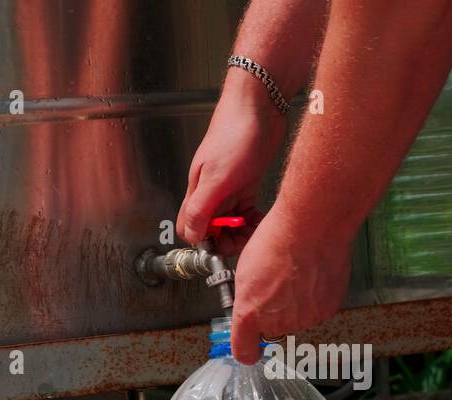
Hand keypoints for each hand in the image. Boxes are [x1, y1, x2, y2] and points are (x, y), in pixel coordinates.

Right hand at [177, 74, 288, 255]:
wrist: (260, 104)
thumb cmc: (237, 131)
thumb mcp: (217, 176)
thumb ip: (201, 207)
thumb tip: (191, 234)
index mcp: (198, 190)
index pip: (191, 228)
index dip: (205, 241)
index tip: (223, 243)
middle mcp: (211, 191)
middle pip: (213, 229)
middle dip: (228, 239)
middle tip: (245, 238)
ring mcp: (229, 186)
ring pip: (230, 222)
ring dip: (242, 231)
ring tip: (256, 229)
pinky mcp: (247, 182)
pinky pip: (246, 211)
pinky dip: (253, 219)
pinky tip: (261, 217)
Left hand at [229, 206, 353, 364]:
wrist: (313, 228)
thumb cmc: (278, 240)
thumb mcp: (246, 270)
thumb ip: (248, 299)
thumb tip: (252, 308)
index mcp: (251, 314)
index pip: (245, 351)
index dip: (247, 351)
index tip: (249, 349)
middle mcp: (278, 323)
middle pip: (275, 329)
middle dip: (275, 312)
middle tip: (278, 284)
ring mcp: (304, 319)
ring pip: (297, 319)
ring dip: (296, 304)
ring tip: (297, 274)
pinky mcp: (326, 311)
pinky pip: (317, 310)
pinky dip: (315, 297)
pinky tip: (313, 275)